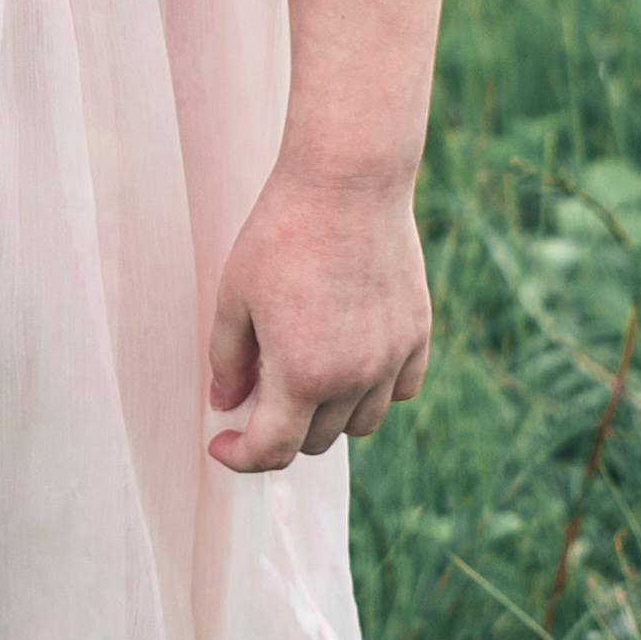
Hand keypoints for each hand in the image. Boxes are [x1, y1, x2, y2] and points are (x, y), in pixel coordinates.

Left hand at [205, 163, 430, 473]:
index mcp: (302, 375)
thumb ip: (228, 359)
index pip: (272, 451)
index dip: (240, 457)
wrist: (347, 182)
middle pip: (317, 441)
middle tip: (257, 396)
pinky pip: (400, 390)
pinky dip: (374, 391)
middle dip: (281, 431)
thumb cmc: (282, 233)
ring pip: (360, 424)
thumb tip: (227, 403)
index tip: (222, 441)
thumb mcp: (235, 296)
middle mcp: (353, 379)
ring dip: (328, 417)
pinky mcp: (418, 334)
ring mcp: (391, 359)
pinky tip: (351, 362)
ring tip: (305, 379)